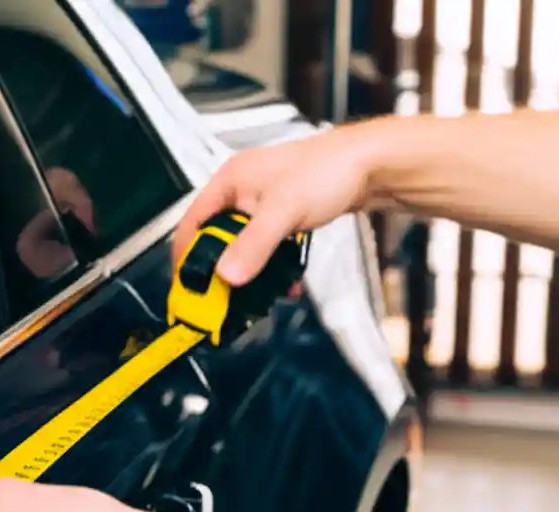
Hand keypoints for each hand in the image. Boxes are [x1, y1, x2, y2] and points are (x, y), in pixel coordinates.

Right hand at [172, 120, 390, 284]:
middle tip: (225, 299)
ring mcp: (261, 203)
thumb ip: (253, 246)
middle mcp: (240, 191)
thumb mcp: (283, 211)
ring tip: (258, 296)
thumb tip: (226, 277)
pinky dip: (273, 266)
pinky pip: (266, 247)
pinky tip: (286, 282)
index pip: (191, 224)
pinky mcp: (282, 215)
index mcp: (229, 181)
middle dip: (222, 270)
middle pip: (215, 239)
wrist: (372, 164)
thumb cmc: (327, 171)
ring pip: (242, 246)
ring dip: (250, 272)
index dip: (186, 258)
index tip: (189, 289)